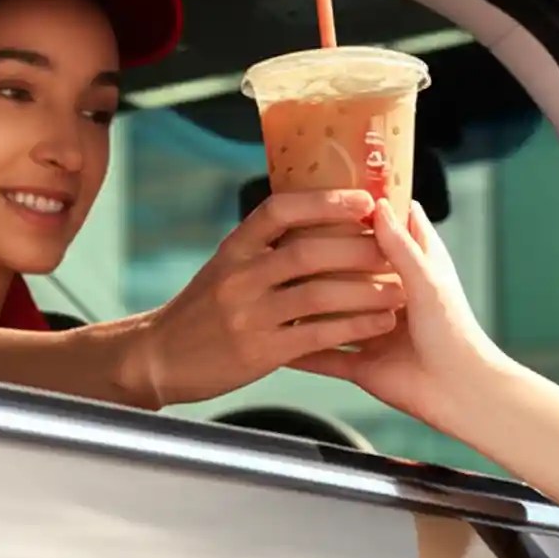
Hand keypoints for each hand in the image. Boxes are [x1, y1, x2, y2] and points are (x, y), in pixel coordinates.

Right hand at [133, 189, 405, 406]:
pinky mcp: (258, 351)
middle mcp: (239, 276)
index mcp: (233, 249)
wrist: (159, 358)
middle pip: (307, 251)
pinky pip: (316, 334)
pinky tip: (378, 324)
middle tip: (393, 248)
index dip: (324, 201)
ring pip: (318, 294)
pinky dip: (353, 328)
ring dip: (365, 291)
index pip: (279, 210)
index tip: (364, 199)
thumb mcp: (222, 270)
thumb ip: (261, 251)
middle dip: (357, 248)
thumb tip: (313, 222)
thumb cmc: (200, 313)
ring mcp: (247, 313)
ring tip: (399, 291)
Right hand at [293, 199, 509, 430]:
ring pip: (331, 310)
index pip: (392, 227)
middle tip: (289, 232)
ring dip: (307, 301)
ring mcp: (370, 329)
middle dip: (327, 251)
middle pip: (352, 266)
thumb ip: (400, 245)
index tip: (339, 191)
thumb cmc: (454, 332)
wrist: (458, 394)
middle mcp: (389, 296)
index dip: (371, 208)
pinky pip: (321, 356)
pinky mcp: (358, 362)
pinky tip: (271, 338)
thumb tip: (377, 204)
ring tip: (271, 282)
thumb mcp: (426, 279)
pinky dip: (300, 351)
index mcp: (414, 269)